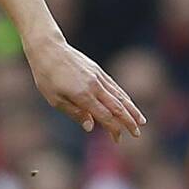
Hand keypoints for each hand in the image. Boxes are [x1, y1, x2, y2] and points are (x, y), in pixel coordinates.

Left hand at [26, 35, 145, 141]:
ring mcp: (98, 77)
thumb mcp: (54, 99)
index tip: (118, 140)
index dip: (113, 129)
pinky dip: (124, 96)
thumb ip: (74, 113)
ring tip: (141, 121)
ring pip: (120, 96)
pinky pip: (115, 86)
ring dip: (132, 110)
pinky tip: (128, 103)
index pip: (104, 116)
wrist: (49, 49)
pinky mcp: (98, 70)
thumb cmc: (46, 76)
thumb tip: (91, 127)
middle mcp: (94, 86)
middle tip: (137, 134)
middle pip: (117, 107)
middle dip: (129, 122)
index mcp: (83, 95)